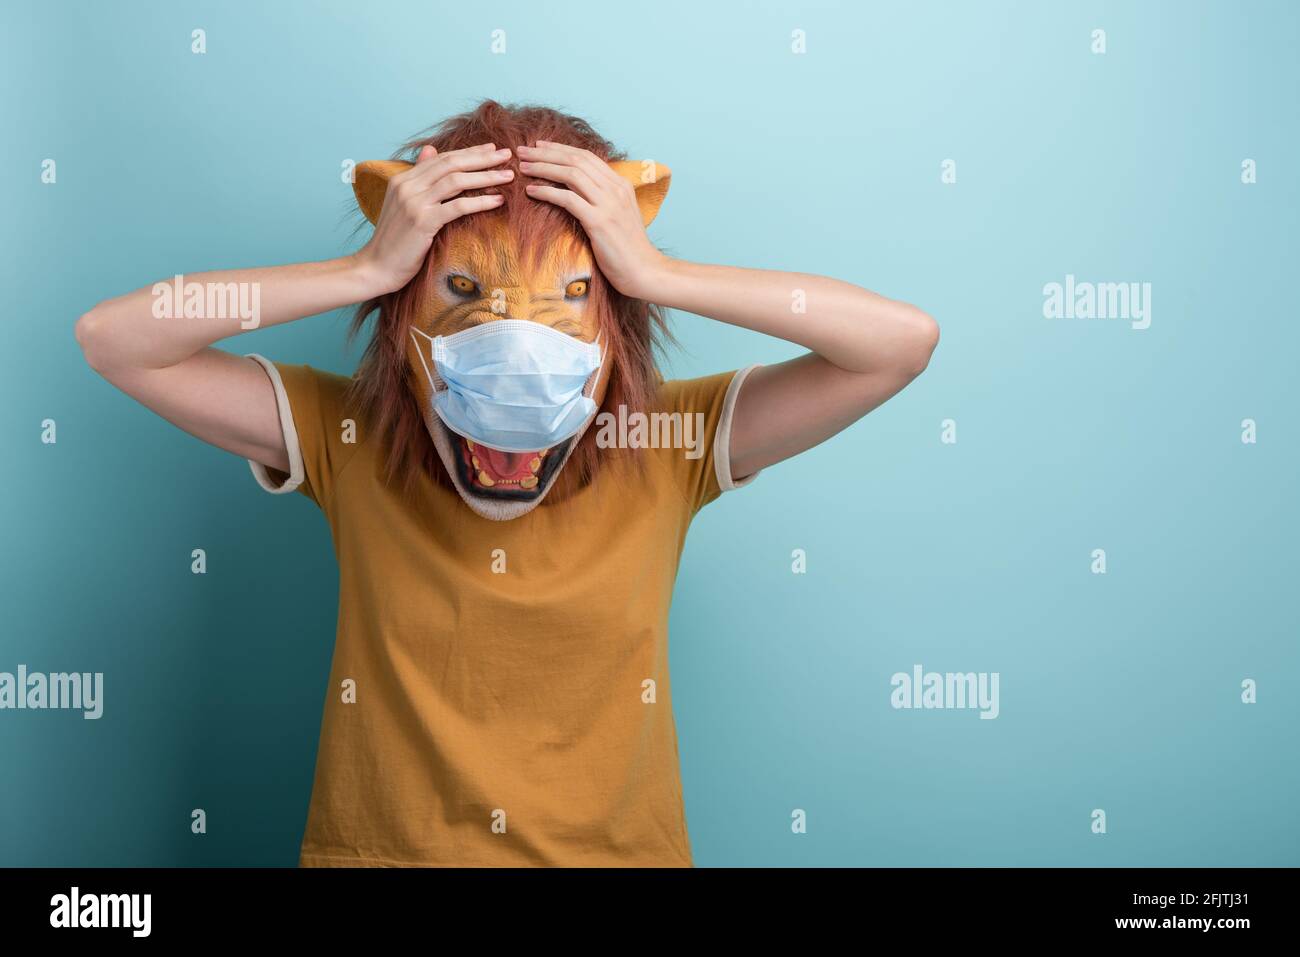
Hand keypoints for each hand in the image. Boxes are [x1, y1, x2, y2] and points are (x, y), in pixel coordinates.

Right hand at [355, 142, 513, 294]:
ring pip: (456, 181)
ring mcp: (414, 203)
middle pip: (451, 163)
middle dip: (482, 158)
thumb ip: (418, 177)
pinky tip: (498, 200)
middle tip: (507, 154)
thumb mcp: (403, 203)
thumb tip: (430, 149)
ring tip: (508, 176)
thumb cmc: (394, 240)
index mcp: (402, 179)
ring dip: (486, 176)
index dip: (468, 152)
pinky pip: (457, 206)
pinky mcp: (423, 221)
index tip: (491, 148)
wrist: (376, 267)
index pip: (441, 158)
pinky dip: (480, 201)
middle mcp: (407, 186)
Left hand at [517, 141, 667, 298]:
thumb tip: (579, 191)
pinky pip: (568, 199)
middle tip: (522, 151)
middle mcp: (615, 189)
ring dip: (543, 168)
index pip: (587, 156)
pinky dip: (547, 192)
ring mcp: (608, 204)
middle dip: (546, 153)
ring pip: (571, 174)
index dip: (560, 148)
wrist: (643, 270)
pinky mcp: (599, 221)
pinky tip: (531, 191)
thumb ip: (603, 198)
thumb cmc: (628, 247)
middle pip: (576, 160)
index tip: (539, 145)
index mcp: (621, 184)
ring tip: (523, 168)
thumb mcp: (619, 214)